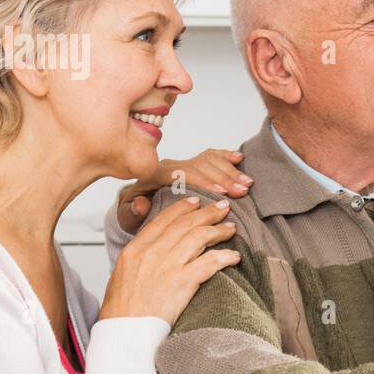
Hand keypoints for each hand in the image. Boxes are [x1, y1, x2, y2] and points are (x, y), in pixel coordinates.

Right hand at [99, 195, 239, 325]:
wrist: (125, 332)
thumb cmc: (123, 308)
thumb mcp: (122, 273)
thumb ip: (141, 254)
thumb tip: (157, 244)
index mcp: (135, 249)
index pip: (163, 220)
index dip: (183, 208)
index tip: (197, 202)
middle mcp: (151, 253)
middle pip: (185, 224)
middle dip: (207, 213)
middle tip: (223, 208)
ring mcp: (168, 267)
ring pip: (199, 238)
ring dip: (219, 231)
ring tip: (231, 229)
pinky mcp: (182, 283)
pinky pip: (209, 263)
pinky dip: (225, 257)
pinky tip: (234, 257)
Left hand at [117, 148, 251, 234]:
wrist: (133, 207)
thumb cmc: (132, 215)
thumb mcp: (127, 217)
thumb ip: (131, 212)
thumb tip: (140, 203)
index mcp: (153, 175)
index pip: (181, 174)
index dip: (202, 182)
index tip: (220, 194)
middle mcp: (169, 166)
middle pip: (199, 166)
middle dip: (223, 178)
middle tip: (241, 191)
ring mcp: (182, 164)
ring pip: (208, 161)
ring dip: (230, 172)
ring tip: (246, 184)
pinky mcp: (192, 166)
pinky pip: (211, 156)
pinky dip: (226, 156)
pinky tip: (239, 159)